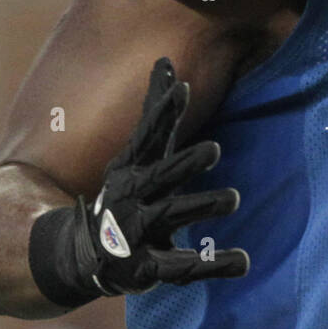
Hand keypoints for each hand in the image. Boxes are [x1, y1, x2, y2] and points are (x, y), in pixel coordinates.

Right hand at [32, 58, 248, 304]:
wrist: (83, 254)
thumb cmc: (126, 194)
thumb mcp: (138, 155)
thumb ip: (157, 114)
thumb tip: (167, 61)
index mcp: (131, 169)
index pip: (147, 137)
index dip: (162, 113)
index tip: (182, 87)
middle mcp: (131, 197)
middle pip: (160, 176)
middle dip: (185, 162)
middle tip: (215, 148)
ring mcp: (136, 233)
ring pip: (170, 216)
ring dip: (201, 205)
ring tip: (234, 197)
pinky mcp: (147, 268)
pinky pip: (183, 267)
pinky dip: (213, 264)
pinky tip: (244, 261)